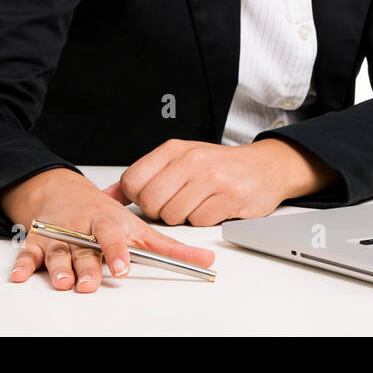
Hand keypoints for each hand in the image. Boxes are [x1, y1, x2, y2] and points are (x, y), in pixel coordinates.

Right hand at [0, 167, 215, 293]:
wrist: (63, 192)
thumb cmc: (104, 214)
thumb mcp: (139, 226)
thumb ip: (171, 248)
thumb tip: (208, 262)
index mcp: (106, 221)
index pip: (112, 234)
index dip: (117, 250)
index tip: (122, 266)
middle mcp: (81, 227)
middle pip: (84, 248)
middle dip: (86, 265)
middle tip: (90, 282)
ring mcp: (58, 235)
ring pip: (57, 252)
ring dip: (58, 267)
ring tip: (62, 282)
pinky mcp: (38, 241)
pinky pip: (29, 252)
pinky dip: (23, 264)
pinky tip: (20, 276)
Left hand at [108, 138, 335, 226]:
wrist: (264, 167)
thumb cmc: (218, 165)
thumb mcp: (180, 160)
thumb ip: (146, 175)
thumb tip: (108, 196)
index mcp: (174, 149)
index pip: (132, 180)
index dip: (136, 197)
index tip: (150, 197)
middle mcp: (192, 160)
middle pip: (150, 202)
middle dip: (158, 212)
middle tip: (174, 204)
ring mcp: (212, 179)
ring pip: (173, 216)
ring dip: (182, 217)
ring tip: (196, 203)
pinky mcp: (230, 198)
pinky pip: (199, 222)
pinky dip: (203, 221)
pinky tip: (213, 207)